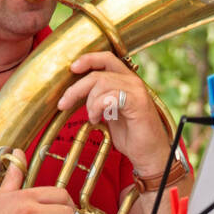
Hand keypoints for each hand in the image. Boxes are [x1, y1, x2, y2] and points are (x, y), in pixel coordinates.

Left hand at [56, 51, 170, 175]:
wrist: (150, 154)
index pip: (106, 59)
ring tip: (91, 117)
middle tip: (64, 103)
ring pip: (102, 82)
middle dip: (76, 87)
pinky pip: (111, 96)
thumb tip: (77, 94)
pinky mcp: (138, 103)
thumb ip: (99, 100)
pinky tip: (97, 118)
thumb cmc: (132, 137)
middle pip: (98, 72)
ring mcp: (136, 91)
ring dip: (89, 102)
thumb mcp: (110, 114)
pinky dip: (98, 107)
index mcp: (126, 81)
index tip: (72, 68)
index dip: (88, 60)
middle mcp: (133, 82)